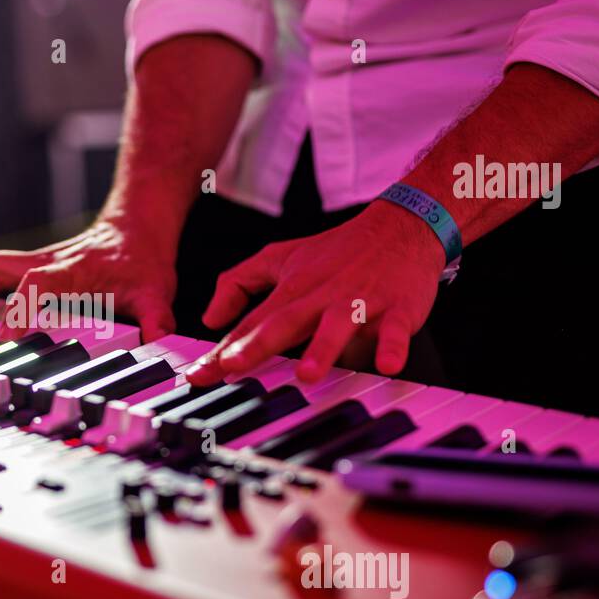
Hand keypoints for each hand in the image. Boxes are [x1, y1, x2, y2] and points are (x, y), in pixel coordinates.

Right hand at [0, 215, 178, 340]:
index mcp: (70, 271)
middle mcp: (43, 265)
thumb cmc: (142, 261)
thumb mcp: (156, 292)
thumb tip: (157, 342)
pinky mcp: (27, 270)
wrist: (137, 227)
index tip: (8, 340)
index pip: (33, 285)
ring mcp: (31, 266)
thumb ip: (156, 319)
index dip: (17, 311)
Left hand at [185, 201, 446, 385]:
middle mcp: (321, 296)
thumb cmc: (338, 251)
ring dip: (322, 349)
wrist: (401, 225)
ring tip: (306, 374)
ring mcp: (359, 301)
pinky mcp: (398, 307)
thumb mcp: (280, 257)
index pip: (251, 323)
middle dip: (258, 345)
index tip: (198, 373)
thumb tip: (210, 318)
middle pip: (285, 322)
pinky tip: (388, 364)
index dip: (223, 348)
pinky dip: (393, 345)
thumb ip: (240, 283)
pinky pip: (396, 329)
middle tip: (233, 367)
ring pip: (338, 326)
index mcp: (292, 289)